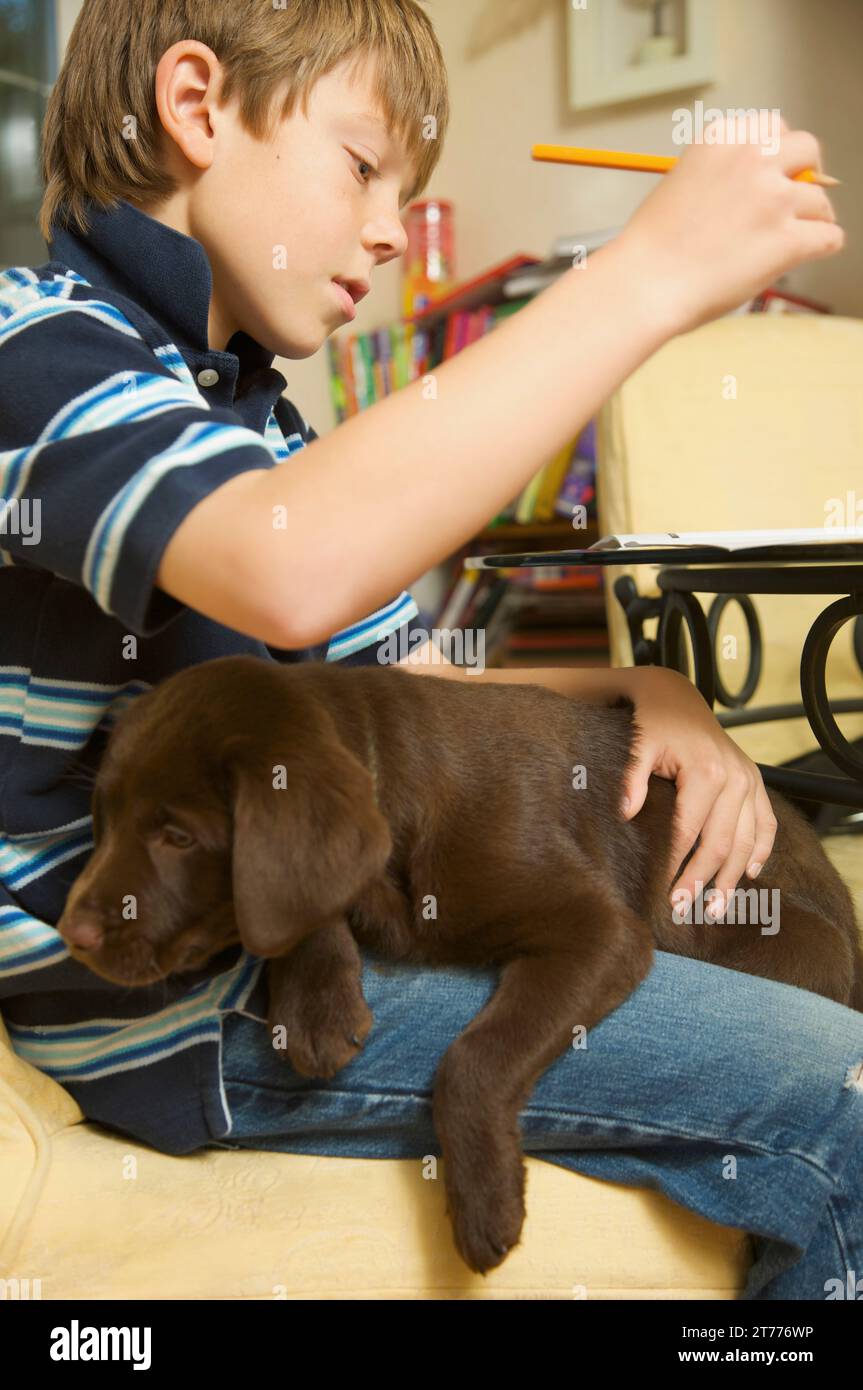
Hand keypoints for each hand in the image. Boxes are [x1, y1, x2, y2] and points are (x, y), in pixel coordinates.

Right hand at [613, 114, 843, 336]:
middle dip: (806, 174)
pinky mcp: (788, 240)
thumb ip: (723, 172)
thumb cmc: (654, 247)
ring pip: (820, 200)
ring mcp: (773, 199)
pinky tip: (801, 255)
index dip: (777, 154)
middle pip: (808, 149)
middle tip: (795, 201)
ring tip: (788, 241)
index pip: (773, 127)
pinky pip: (830, 236)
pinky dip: (821, 246)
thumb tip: (765, 184)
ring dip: (810, 219)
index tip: (772, 175)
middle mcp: (751, 160)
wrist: (645, 285)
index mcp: (722, 138)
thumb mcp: (682, 182)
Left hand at [618, 666, 776, 914]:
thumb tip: (624, 813)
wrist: (677, 699)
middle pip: (720, 842)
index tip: (664, 895)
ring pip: (746, 840)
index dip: (676, 865)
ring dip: (733, 877)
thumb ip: (631, 777)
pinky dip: (761, 849)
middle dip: (703, 880)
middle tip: (686, 910)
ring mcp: (750, 781)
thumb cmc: (653, 723)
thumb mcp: (638, 744)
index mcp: (706, 772)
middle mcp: (735, 778)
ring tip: (718, 908)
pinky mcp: (757, 782)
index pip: (689, 832)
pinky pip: (766, 823)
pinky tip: (750, 874)